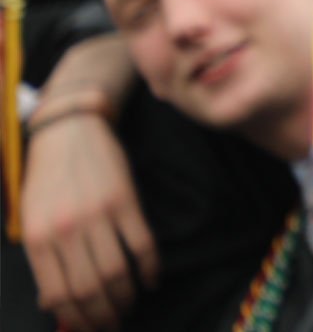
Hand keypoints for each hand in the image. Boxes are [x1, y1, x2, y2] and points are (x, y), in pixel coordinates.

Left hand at [21, 113, 158, 331]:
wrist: (69, 130)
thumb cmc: (47, 178)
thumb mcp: (32, 219)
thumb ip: (43, 258)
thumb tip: (53, 302)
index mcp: (39, 238)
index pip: (58, 294)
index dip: (76, 319)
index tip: (88, 329)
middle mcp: (66, 230)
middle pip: (89, 289)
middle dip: (103, 316)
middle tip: (112, 326)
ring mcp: (98, 215)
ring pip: (116, 273)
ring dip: (126, 298)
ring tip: (129, 308)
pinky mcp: (125, 202)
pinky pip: (142, 245)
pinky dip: (149, 269)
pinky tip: (151, 280)